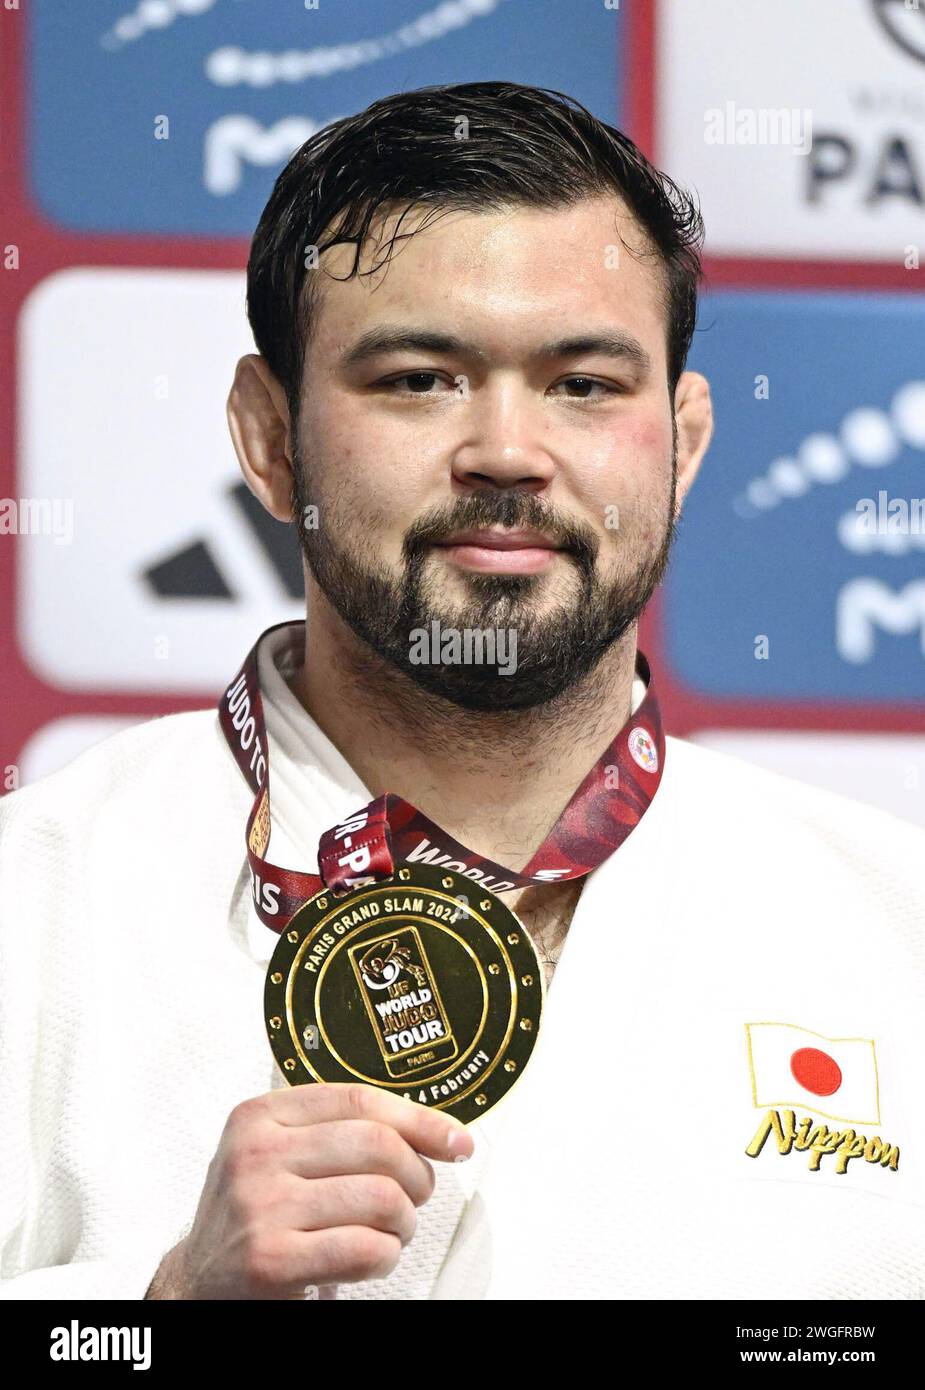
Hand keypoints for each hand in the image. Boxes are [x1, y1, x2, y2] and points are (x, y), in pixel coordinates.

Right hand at [144, 1083, 472, 1299]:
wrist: (197, 1284)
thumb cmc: (252, 1217)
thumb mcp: (275, 1154)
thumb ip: (335, 1131)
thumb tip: (432, 1131)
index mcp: (259, 1116)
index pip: (358, 1099)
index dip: (420, 1119)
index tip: (454, 1139)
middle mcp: (256, 1154)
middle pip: (378, 1145)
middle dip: (417, 1175)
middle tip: (416, 1195)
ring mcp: (261, 1207)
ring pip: (382, 1198)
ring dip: (404, 1222)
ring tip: (390, 1231)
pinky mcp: (271, 1261)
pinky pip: (367, 1248)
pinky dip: (386, 1257)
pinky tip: (371, 1257)